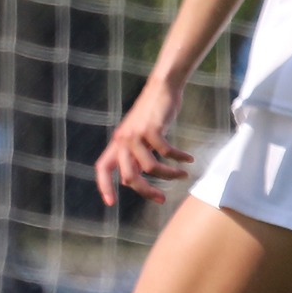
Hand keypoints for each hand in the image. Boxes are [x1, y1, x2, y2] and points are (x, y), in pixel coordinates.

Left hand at [96, 80, 195, 205]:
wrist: (161, 89)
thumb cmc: (151, 116)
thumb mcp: (138, 138)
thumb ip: (134, 156)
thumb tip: (135, 178)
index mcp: (116, 145)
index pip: (103, 168)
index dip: (104, 186)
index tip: (110, 203)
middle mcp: (122, 141)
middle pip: (129, 177)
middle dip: (146, 191)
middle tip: (162, 199)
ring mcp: (136, 135)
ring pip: (151, 168)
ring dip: (169, 175)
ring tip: (183, 175)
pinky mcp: (151, 129)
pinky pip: (166, 152)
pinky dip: (179, 158)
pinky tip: (189, 159)